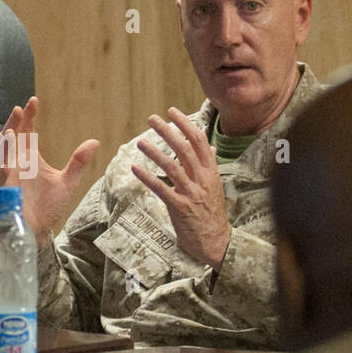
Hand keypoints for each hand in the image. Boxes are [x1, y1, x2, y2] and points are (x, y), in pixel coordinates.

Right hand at [0, 96, 98, 246]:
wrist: (39, 228)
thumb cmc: (48, 205)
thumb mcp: (67, 182)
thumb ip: (78, 162)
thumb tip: (94, 142)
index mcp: (28, 156)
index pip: (26, 131)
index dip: (28, 116)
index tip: (34, 101)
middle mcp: (16, 163)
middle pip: (10, 138)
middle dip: (14, 124)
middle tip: (19, 110)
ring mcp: (8, 177)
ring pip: (1, 156)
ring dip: (5, 145)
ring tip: (11, 132)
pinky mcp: (4, 193)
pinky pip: (1, 181)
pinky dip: (4, 173)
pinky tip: (8, 166)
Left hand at [132, 107, 231, 267]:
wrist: (216, 240)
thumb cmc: (213, 212)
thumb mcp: (215, 185)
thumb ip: (209, 165)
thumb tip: (210, 145)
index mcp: (211, 171)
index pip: (199, 140)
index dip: (185, 124)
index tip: (172, 111)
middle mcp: (202, 179)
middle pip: (184, 149)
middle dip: (168, 131)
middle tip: (152, 119)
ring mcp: (191, 193)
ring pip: (172, 167)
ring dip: (154, 152)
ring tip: (140, 141)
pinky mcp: (180, 207)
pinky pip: (161, 189)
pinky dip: (147, 177)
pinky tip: (135, 168)